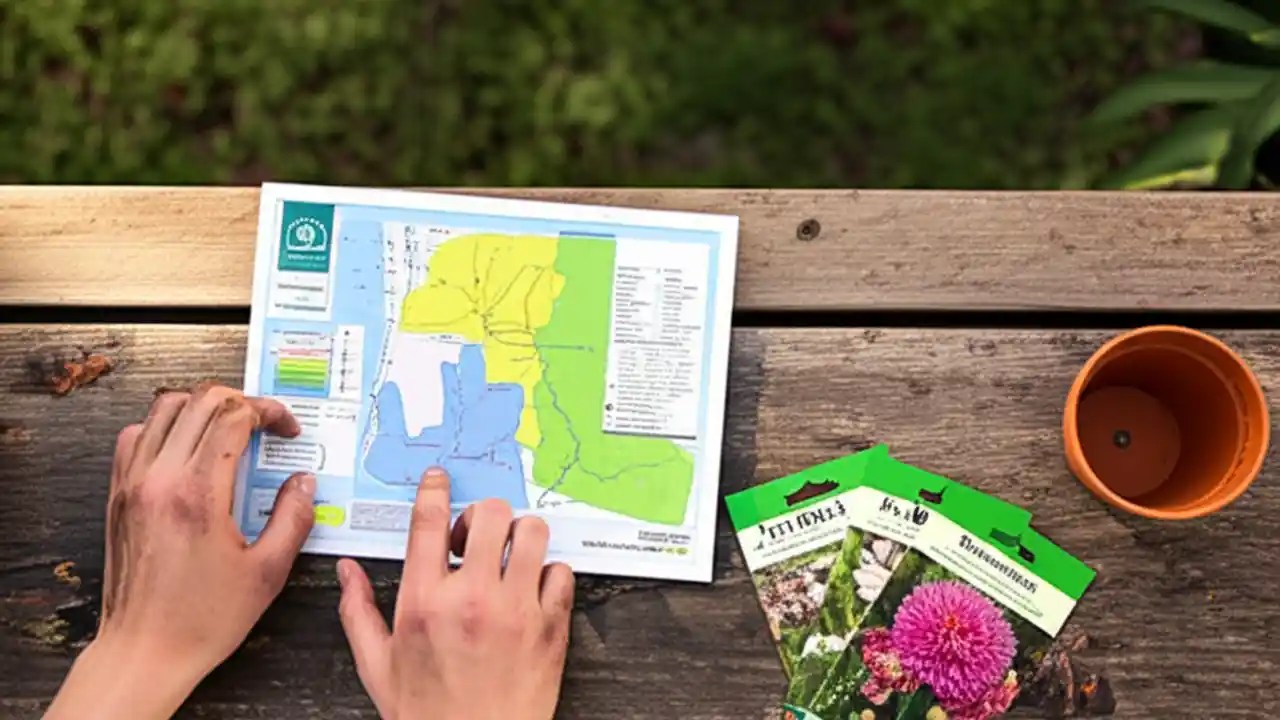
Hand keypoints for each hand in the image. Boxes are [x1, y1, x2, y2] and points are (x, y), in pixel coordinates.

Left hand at [45, 384, 317, 719]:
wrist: (145, 651)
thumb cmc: (200, 620)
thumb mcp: (268, 571)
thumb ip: (292, 518)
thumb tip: (302, 484)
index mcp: (199, 494)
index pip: (234, 416)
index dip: (269, 412)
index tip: (286, 430)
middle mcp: (159, 480)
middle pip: (200, 401)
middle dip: (241, 401)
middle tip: (264, 422)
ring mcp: (132, 484)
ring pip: (163, 408)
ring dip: (202, 408)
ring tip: (228, 427)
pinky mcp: (118, 496)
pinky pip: (136, 436)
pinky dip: (164, 428)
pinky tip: (187, 448)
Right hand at [337, 468, 574, 719]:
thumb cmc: (428, 715)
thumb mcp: (378, 666)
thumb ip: (358, 612)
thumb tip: (347, 572)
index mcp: (424, 603)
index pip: (429, 523)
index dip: (434, 490)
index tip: (438, 480)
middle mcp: (472, 599)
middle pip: (488, 514)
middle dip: (482, 516)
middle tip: (479, 536)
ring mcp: (516, 610)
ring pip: (532, 533)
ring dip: (521, 536)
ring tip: (510, 555)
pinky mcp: (551, 626)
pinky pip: (560, 572)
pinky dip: (549, 573)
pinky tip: (533, 589)